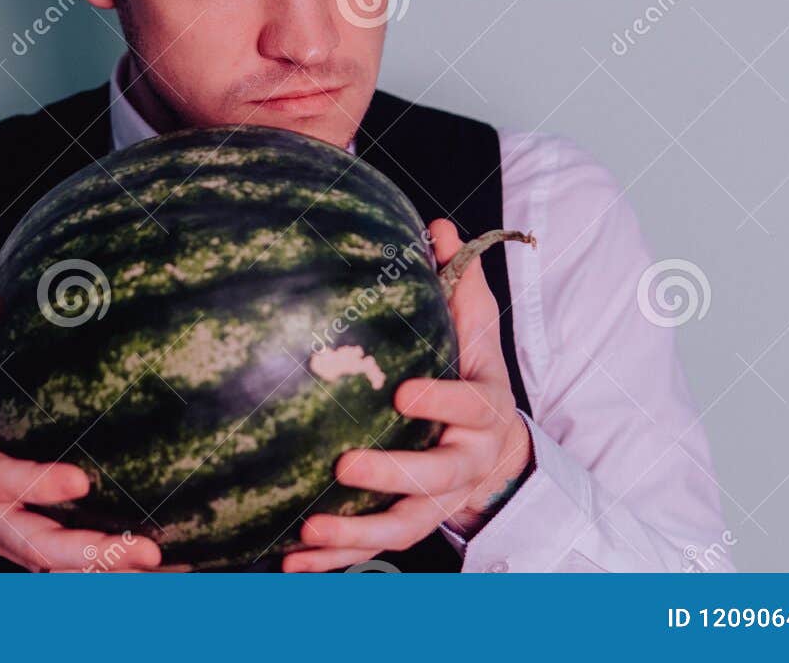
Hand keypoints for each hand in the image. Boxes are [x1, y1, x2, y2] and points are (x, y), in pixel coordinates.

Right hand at [0, 288, 162, 571]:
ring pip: (53, 564)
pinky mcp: (30, 548)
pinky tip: (158, 564)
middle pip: (31, 545)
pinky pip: (68, 567)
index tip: (81, 481)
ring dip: (104, 567)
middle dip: (83, 552)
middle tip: (139, 548)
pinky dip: (108, 569)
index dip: (34, 486)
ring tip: (156, 558)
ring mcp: (7, 537)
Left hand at [283, 218, 532, 571]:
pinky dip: (334, 561)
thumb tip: (437, 227)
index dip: (440, 404)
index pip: (468, 410)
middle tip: (344, 466)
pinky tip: (290, 560)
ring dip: (356, 534)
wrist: (498, 454)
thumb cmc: (473, 377)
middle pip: (432, 480)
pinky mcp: (408, 526)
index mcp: (482, 415)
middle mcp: (463, 466)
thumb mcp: (475, 332)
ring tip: (309, 530)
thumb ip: (459, 282)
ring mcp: (437, 504)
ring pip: (401, 527)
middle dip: (391, 476)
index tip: (403, 394)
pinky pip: (372, 551)